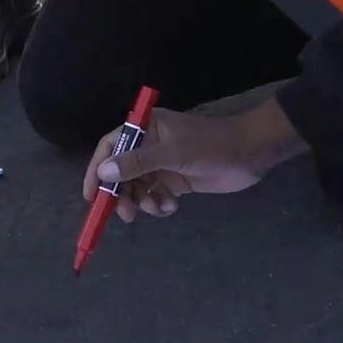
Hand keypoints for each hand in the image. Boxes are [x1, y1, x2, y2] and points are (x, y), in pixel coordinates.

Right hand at [85, 103, 272, 224]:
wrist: (250, 154)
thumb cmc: (211, 145)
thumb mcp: (173, 154)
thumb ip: (138, 163)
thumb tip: (104, 172)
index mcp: (146, 128)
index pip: (110, 147)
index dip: (97, 170)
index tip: (91, 196)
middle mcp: (150, 145)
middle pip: (122, 172)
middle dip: (122, 194)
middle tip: (127, 215)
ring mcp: (163, 164)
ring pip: (139, 187)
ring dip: (144, 201)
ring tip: (159, 207)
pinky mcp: (176, 180)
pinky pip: (156, 196)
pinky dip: (160, 204)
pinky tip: (172, 207)